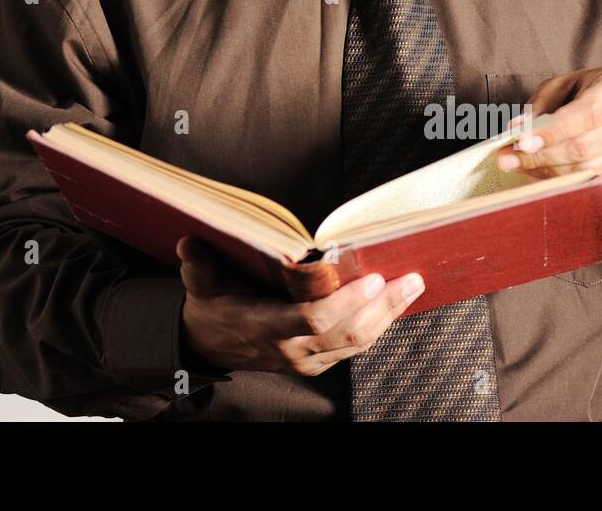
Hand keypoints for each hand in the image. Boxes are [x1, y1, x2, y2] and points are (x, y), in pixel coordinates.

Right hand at [176, 236, 424, 375]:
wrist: (210, 345)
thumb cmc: (212, 307)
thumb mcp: (199, 284)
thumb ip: (198, 265)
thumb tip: (190, 242)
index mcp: (264, 326)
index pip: (312, 321)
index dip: (344, 303)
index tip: (371, 278)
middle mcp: (291, 348)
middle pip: (345, 334)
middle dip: (382, 308)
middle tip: (408, 278)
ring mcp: (307, 359)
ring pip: (356, 343)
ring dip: (387, 315)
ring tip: (411, 284)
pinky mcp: (318, 360)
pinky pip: (354, 345)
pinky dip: (378, 323)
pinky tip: (394, 301)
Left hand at [496, 65, 601, 198]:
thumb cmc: (589, 90)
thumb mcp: (564, 84)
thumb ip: (541, 103)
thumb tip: (517, 130)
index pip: (587, 114)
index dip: (552, 131)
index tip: (521, 142)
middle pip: (585, 148)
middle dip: (540, 157)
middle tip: (507, 159)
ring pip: (589, 171)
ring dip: (548, 174)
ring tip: (519, 168)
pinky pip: (598, 188)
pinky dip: (567, 187)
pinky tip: (542, 179)